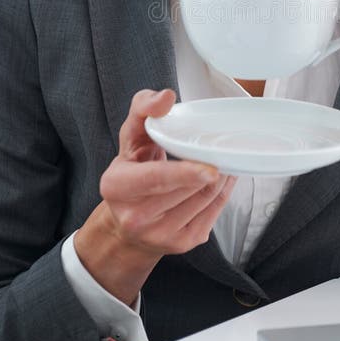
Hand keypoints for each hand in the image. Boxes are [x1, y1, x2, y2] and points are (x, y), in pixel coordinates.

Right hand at [75, 89, 235, 304]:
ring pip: (204, 199)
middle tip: (221, 150)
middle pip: (188, 189)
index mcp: (117, 187)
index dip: (185, 174)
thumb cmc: (132, 171)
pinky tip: (220, 179)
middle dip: (209, 168)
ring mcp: (159, 235)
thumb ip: (144, 109)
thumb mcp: (130, 137)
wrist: (125, 224)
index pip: (156, 179)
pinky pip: (213, 212)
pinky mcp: (181, 243)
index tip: (210, 168)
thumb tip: (166, 97)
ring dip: (220, 177)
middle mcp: (135, 217)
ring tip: (221, 160)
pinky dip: (222, 192)